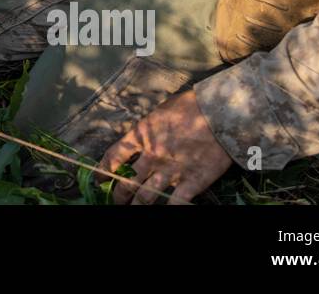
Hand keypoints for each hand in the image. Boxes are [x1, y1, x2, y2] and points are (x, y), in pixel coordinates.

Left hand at [99, 91, 234, 203]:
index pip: (114, 156)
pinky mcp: (191, 182)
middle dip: (119, 195)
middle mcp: (152, 156)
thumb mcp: (160, 112)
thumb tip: (138, 138)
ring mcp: (171, 171)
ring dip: (136, 206)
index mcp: (142, 135)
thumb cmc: (190, 106)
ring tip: (132, 209)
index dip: (104, 170)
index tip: (99, 180)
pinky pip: (174, 203)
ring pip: (145, 197)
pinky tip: (161, 210)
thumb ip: (147, 128)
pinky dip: (166, 209)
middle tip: (116, 201)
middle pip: (127, 183)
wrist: (219, 113)